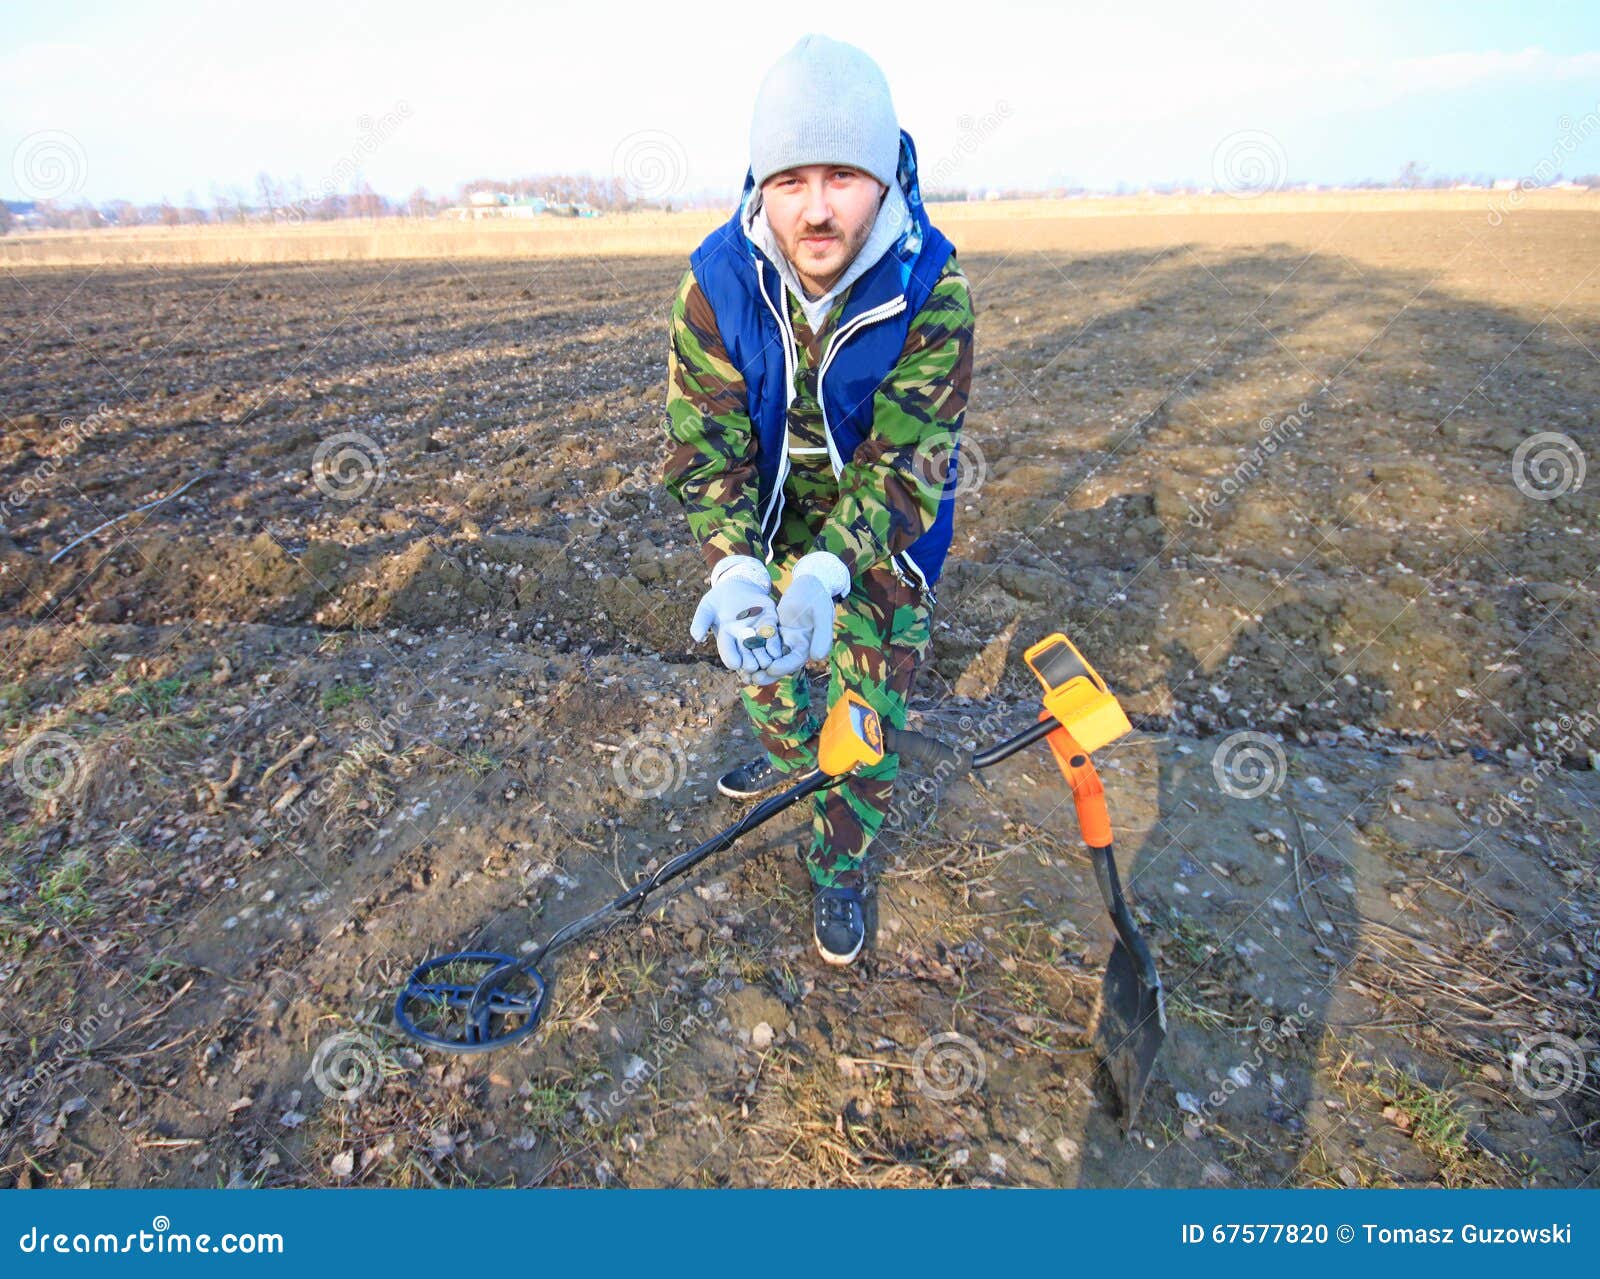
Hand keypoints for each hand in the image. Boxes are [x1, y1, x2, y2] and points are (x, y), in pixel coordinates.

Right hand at [689, 555, 784, 676]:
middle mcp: (743, 640)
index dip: (731, 659)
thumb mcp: (706, 608)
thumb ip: (701, 621)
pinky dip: (774, 643)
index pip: (729, 653)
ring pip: (762, 649)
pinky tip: (776, 650)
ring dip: (764, 656)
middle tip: (753, 667)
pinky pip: (774, 635)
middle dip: (750, 662)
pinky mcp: (770, 622)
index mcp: (727, 639)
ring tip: (767, 662)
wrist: (736, 585)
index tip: (735, 664)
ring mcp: (757, 632)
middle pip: (747, 655)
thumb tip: (697, 637)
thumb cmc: (718, 599)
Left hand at [749, 551, 850, 684]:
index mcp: (807, 646)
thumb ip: (822, 636)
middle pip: (779, 664)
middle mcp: (794, 646)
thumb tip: (817, 657)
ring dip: (757, 665)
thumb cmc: (818, 598)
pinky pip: (761, 643)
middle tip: (752, 679)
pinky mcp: (772, 631)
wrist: (810, 584)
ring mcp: (782, 639)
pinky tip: (740, 655)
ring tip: (743, 673)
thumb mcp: (822, 615)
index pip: (794, 661)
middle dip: (767, 673)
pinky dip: (752, 650)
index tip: (770, 670)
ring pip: (768, 656)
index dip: (783, 667)